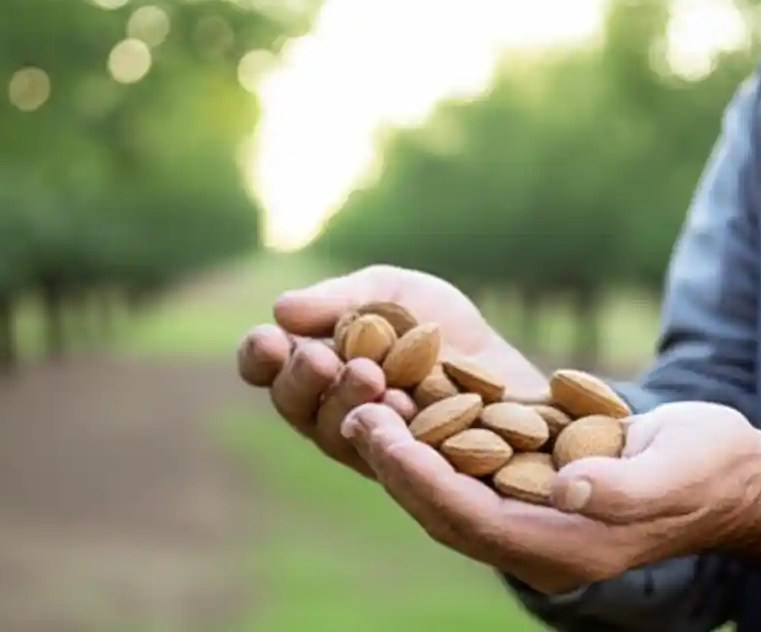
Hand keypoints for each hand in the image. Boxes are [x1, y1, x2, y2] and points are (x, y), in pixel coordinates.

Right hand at [236, 265, 546, 476]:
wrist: (502, 363)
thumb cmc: (437, 323)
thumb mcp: (391, 292)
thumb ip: (339, 298)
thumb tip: (280, 310)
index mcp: (311, 359)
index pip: (264, 363)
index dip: (259, 354)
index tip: (270, 339)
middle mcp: (324, 405)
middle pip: (290, 401)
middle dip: (300, 378)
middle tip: (320, 359)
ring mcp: (359, 440)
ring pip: (329, 430)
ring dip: (343, 401)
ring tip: (369, 374)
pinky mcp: (397, 467)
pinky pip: (378, 452)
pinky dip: (387, 426)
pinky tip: (401, 404)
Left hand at [341, 400, 760, 592]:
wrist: (726, 474)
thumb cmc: (709, 469)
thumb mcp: (678, 471)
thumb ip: (624, 487)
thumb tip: (566, 486)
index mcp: (564, 549)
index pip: (470, 517)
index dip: (419, 477)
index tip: (379, 433)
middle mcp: (533, 541)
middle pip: (443, 508)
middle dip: (394, 463)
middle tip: (351, 411)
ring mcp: (528, 518)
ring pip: (446, 488)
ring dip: (402, 450)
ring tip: (361, 401)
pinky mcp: (525, 489)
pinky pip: (464, 469)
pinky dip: (430, 438)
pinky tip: (403, 397)